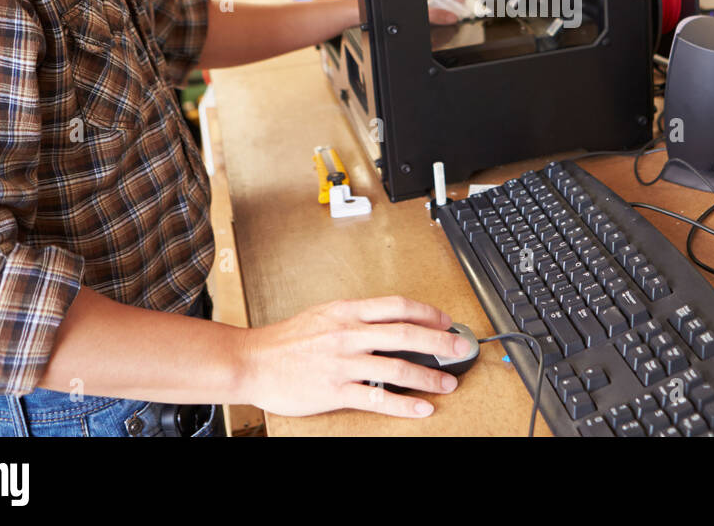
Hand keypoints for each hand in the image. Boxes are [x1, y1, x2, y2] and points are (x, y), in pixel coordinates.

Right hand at [238, 296, 469, 417]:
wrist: (252, 361)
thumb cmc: (285, 340)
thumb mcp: (324, 314)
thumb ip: (355, 317)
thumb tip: (388, 320)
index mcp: (348, 311)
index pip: (398, 306)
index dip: (428, 312)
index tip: (445, 321)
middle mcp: (349, 333)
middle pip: (407, 333)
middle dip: (441, 341)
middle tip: (461, 349)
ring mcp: (343, 362)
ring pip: (398, 367)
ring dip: (429, 376)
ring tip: (447, 382)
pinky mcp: (335, 389)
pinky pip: (378, 398)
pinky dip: (404, 404)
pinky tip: (421, 407)